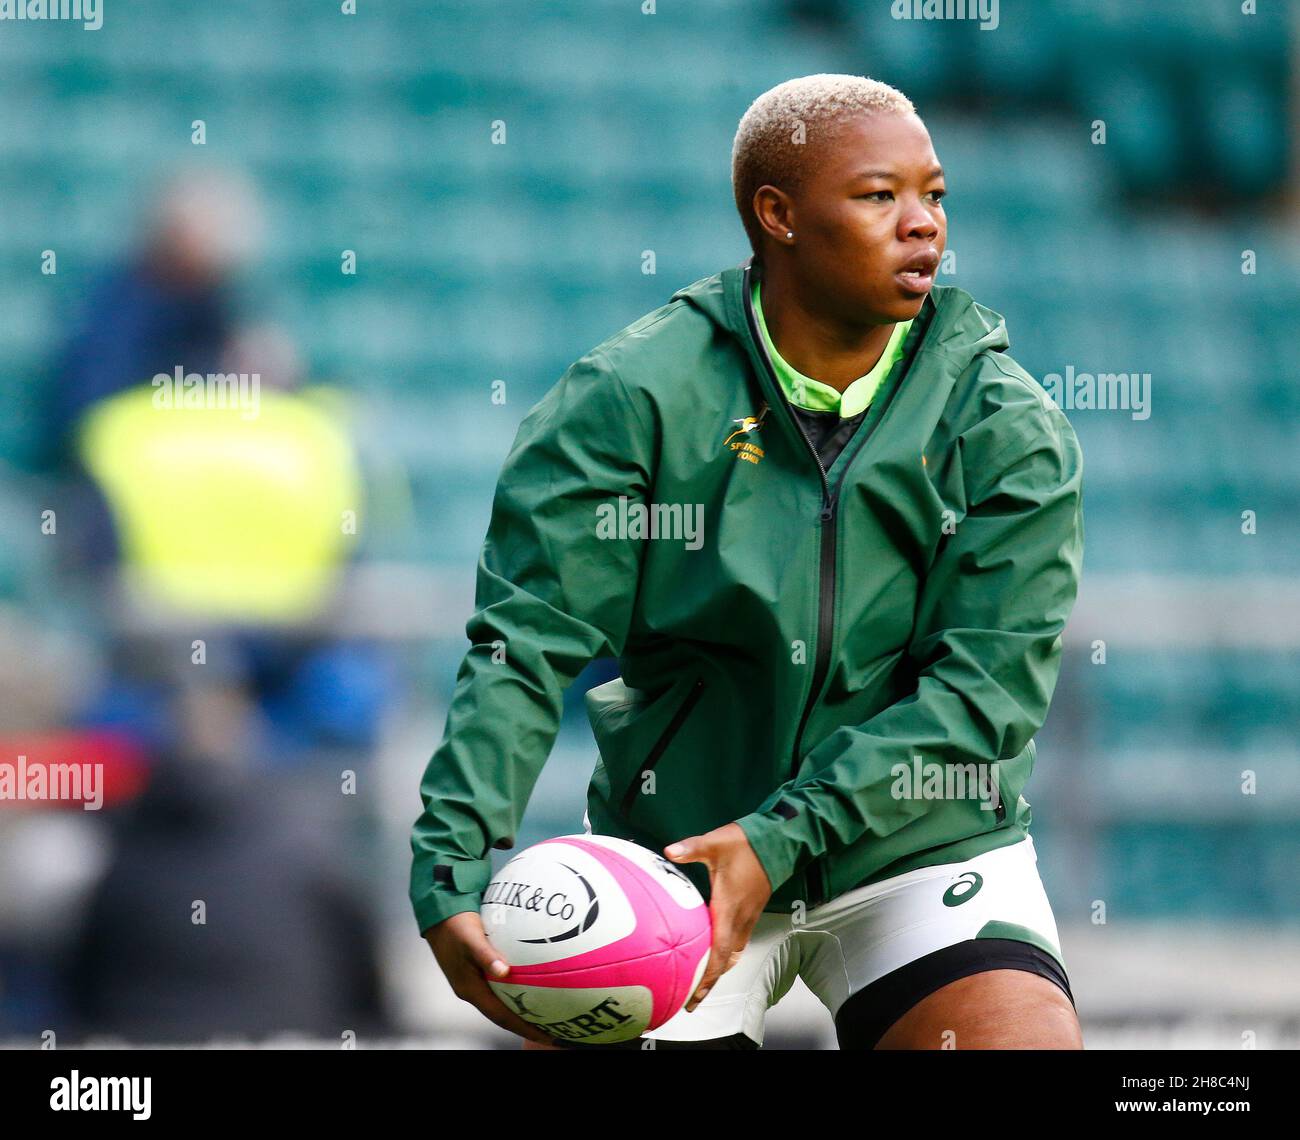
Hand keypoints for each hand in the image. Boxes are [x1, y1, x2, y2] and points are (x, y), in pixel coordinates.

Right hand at [424, 911, 552, 1043]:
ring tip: (544, 1015)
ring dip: (520, 1011)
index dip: (522, 1028)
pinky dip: (515, 992)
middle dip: (525, 1024)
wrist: (439, 914)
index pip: (500, 1016)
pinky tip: (531, 987)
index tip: (544, 1036)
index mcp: (469, 989)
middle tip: (551, 1030)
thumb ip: (486, 955)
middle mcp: (472, 990)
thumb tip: (504, 970)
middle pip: (502, 1015)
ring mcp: (473, 982)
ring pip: (501, 1003)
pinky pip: (500, 988)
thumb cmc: (455, 926)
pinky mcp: (476, 972)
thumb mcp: (471, 939)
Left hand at [664, 822, 771, 1011]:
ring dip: (719, 968)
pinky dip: (724, 952)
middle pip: (726, 961)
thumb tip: (669, 850)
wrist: (778, 841)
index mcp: (729, 908)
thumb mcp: (715, 843)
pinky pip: (737, 940)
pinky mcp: (750, 910)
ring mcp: (748, 916)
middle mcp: (740, 918)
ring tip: (700, 980)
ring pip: (733, 952)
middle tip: (691, 998)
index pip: (719, 952)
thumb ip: (692, 848)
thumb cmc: (746, 844)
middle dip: (710, 981)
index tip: (695, 996)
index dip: (707, 977)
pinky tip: (710, 949)